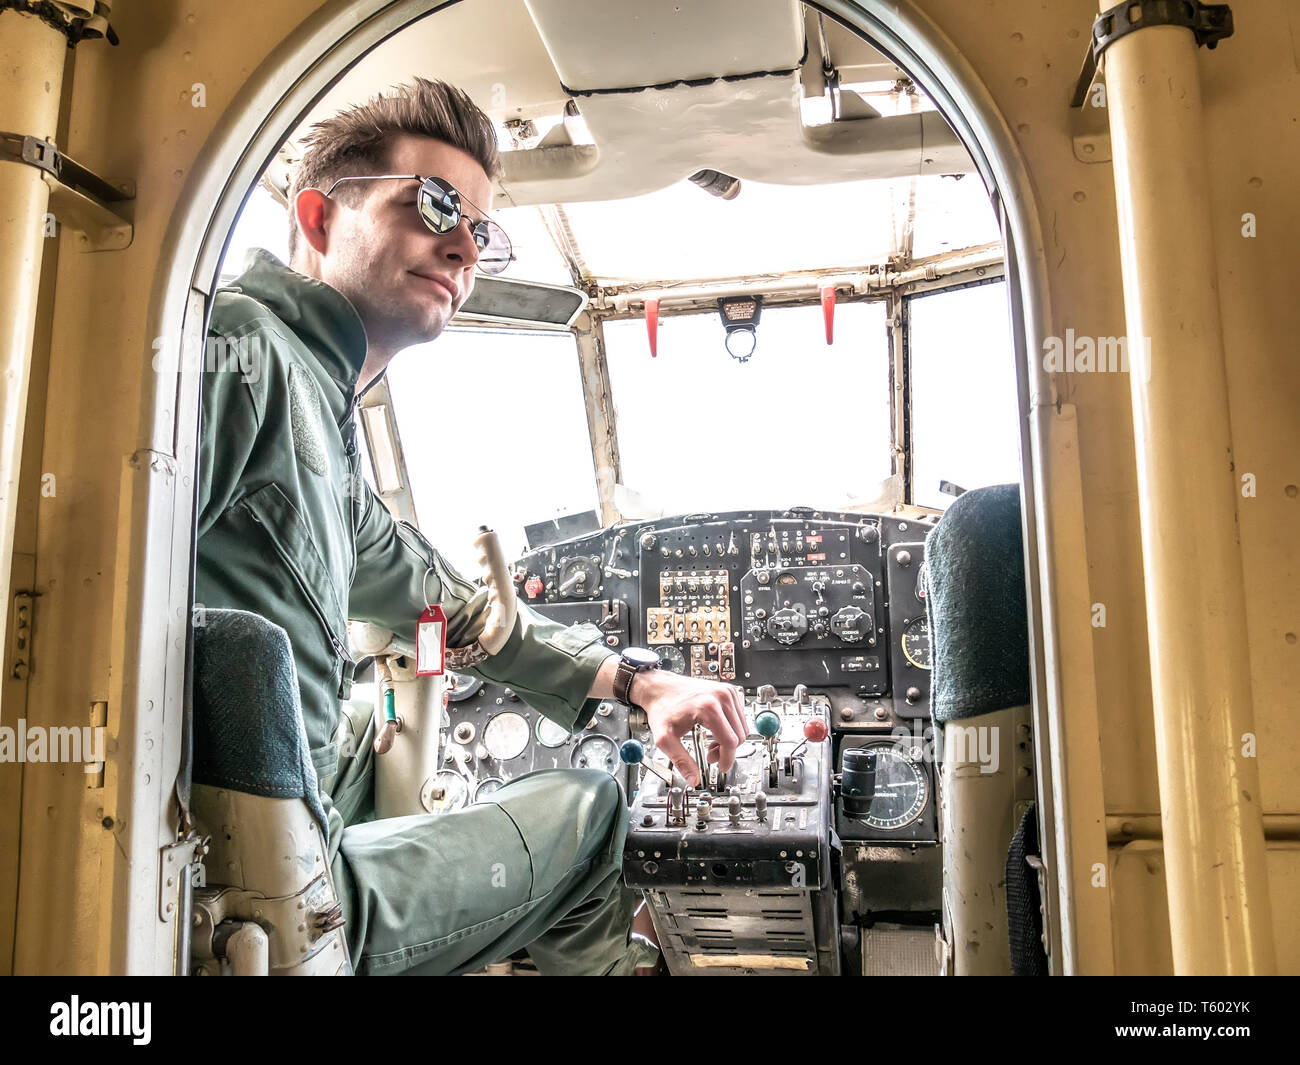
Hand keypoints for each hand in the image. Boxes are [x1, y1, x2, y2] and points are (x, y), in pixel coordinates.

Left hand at [631, 670, 748, 786]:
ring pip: (742, 727)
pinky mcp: (729, 691)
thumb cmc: (662, 707)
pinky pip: (740, 717)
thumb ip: (681, 761)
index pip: (730, 741)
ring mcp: (727, 692)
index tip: (721, 767)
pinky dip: (731, 728)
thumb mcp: (665, 738)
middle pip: (740, 735)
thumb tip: (693, 779)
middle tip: (710, 755)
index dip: (727, 759)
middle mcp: (722, 696)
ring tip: (711, 743)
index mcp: (708, 707)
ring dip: (730, 740)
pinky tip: (716, 731)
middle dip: (727, 750)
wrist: (660, 687)